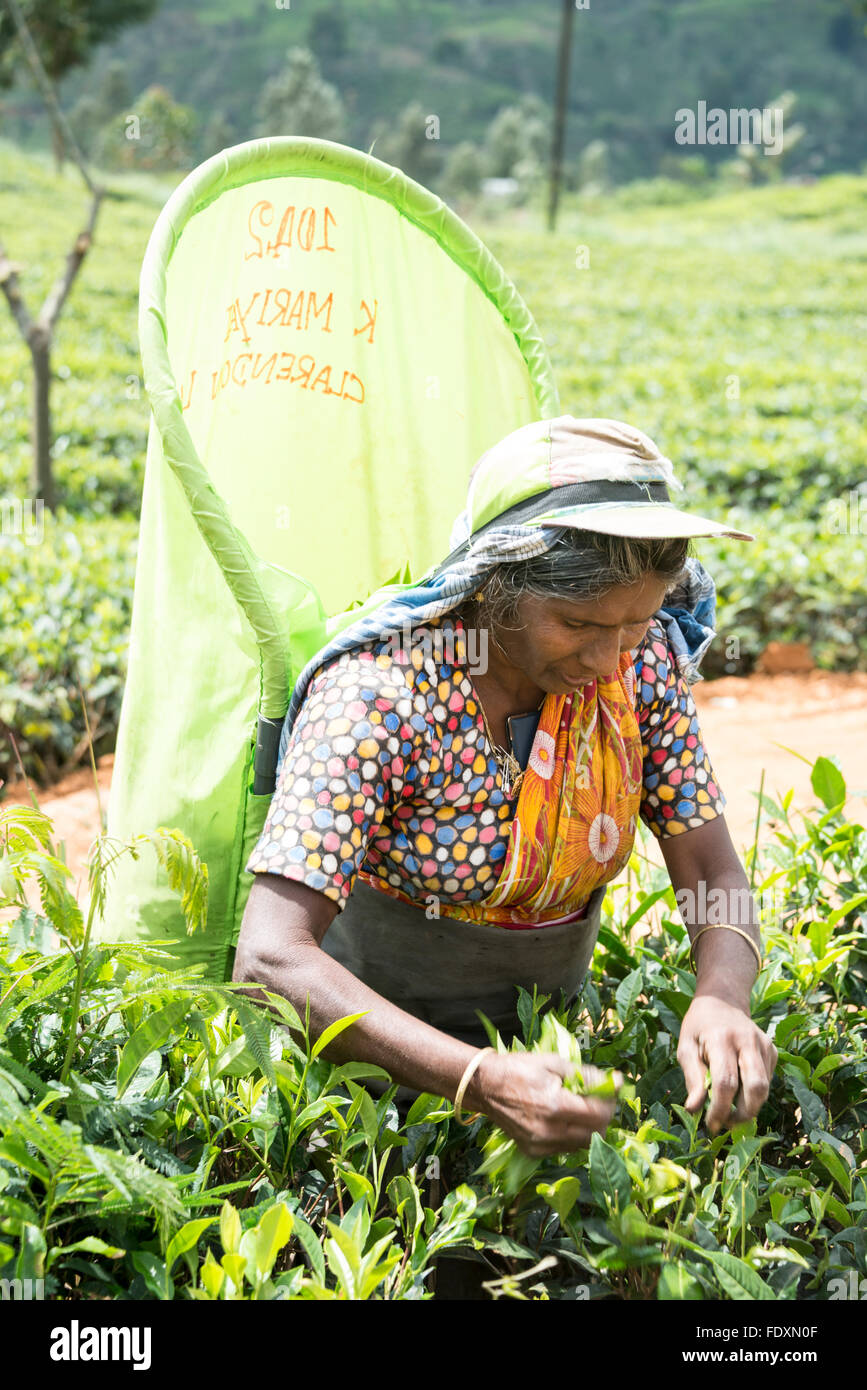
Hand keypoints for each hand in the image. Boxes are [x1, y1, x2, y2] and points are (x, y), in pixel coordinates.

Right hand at [470, 1051, 619, 1156]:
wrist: (485, 1086)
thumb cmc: (519, 1068)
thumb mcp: (553, 1063)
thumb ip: (585, 1075)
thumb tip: (614, 1081)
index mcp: (555, 1106)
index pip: (599, 1114)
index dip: (610, 1101)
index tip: (611, 1089)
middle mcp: (550, 1131)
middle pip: (596, 1134)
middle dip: (603, 1116)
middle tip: (598, 1099)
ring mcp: (541, 1145)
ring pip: (582, 1145)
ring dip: (589, 1128)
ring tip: (581, 1108)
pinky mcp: (534, 1151)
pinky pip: (565, 1148)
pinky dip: (572, 1135)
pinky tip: (563, 1119)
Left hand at [678, 995, 776, 1134]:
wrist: (722, 1000)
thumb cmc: (699, 1027)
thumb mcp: (686, 1047)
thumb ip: (692, 1078)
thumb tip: (693, 1110)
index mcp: (721, 1038)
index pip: (726, 1082)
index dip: (720, 1110)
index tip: (711, 1125)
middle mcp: (747, 1040)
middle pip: (756, 1087)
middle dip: (743, 1114)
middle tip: (726, 1123)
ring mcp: (763, 1043)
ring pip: (766, 1087)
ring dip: (750, 1107)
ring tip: (731, 1110)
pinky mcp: (772, 1049)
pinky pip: (767, 1080)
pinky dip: (754, 1092)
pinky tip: (739, 1087)